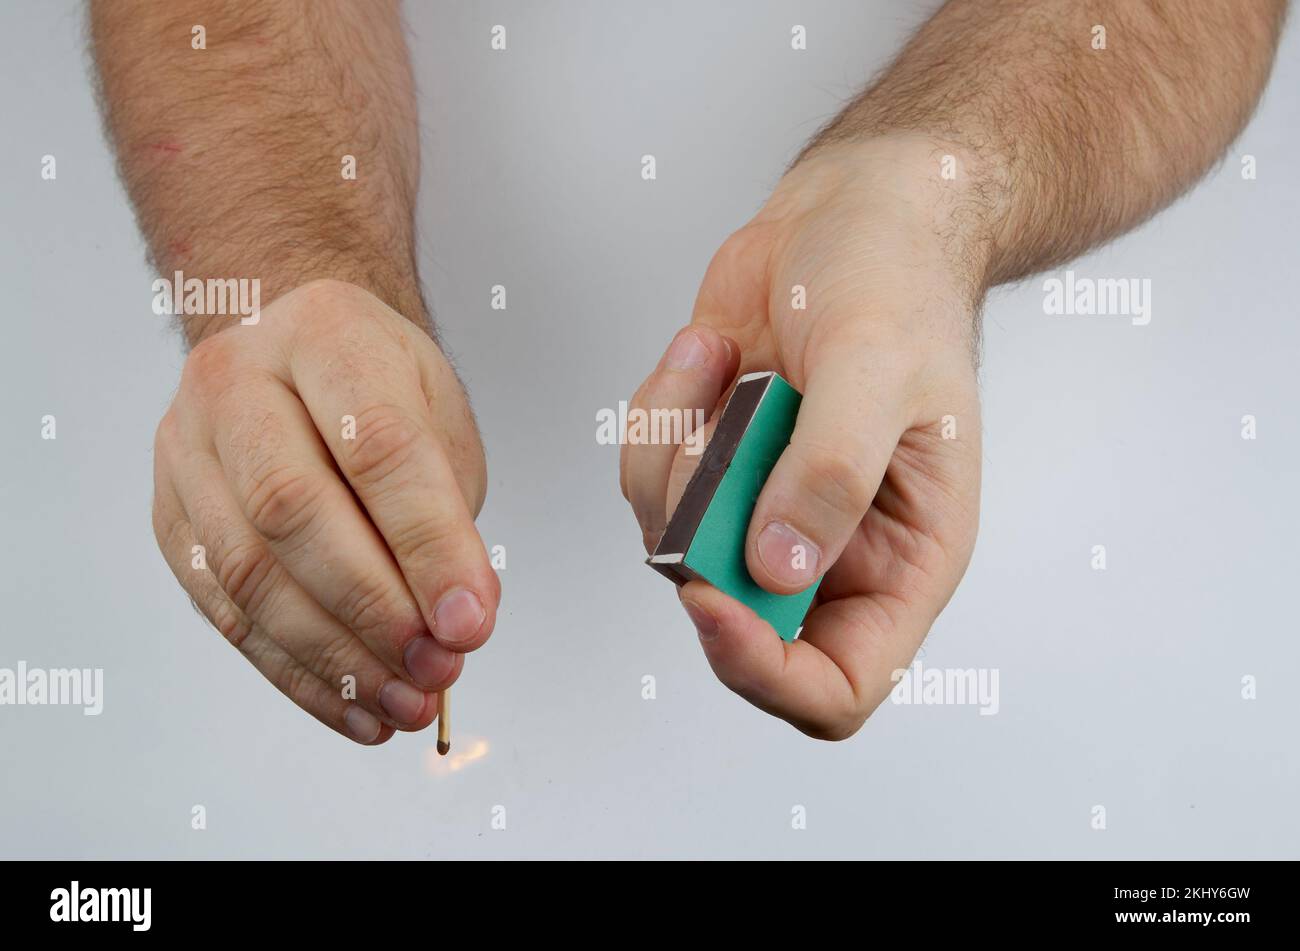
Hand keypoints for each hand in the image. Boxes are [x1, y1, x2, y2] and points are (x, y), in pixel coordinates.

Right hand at [152, 279, 499, 744]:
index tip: (472, 619)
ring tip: (406, 702)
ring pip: (248, 572)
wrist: (291, 350)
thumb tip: (456, 618)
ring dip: (335, 657)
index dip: (428, 543)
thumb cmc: (377, 385)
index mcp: (323, 332)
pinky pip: (225, 612)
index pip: (377, 445)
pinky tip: (355, 705)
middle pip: (292, 509)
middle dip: (374, 608)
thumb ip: (445, 507)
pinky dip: (296, 673)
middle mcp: (235, 381)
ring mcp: (186, 449)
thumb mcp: (436, 413)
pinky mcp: (170, 517)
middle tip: (440, 665)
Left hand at [623, 137, 983, 739]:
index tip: (714, 594)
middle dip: (702, 542)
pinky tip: (710, 352)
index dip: (766, 670)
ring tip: (726, 367)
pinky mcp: (712, 464)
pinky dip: (660, 414)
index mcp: (904, 558)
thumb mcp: (880, 371)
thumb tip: (775, 572)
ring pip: (676, 547)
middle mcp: (830, 550)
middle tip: (716, 443)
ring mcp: (762, 509)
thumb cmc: (898, 281)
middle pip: (737, 626)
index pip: (836, 687)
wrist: (853, 210)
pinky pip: (648, 478)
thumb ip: (831, 475)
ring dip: (676, 460)